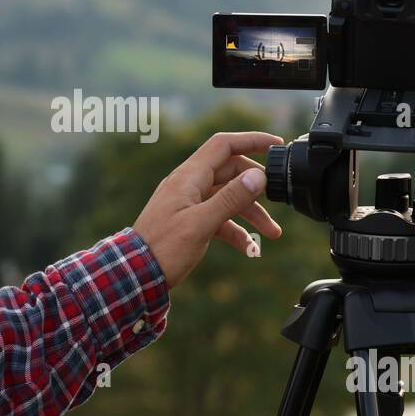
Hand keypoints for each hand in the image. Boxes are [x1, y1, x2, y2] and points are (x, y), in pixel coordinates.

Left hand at [133, 131, 284, 289]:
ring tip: (274, 233)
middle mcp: (189, 185)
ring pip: (227, 198)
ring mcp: (188, 202)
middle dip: (256, 186)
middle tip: (278, 198)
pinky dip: (236, 230)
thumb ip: (230, 199)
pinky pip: (218, 218)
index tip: (276, 145)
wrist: (135, 274)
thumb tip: (257, 176)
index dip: (251, 140)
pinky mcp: (189, 221)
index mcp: (189, 177)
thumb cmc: (164, 248)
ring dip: (251, 213)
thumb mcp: (201, 223)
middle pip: (230, 172)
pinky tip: (250, 248)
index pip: (224, 145)